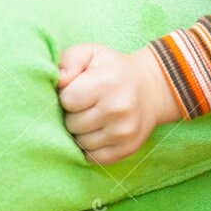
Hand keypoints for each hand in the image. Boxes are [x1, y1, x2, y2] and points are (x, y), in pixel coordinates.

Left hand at [56, 44, 178, 163]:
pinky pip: (93, 157)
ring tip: (92, 117)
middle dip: (73, 114)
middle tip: (86, 105)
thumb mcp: (91, 53)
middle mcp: (117, 109)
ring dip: (81, 132)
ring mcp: (124, 132)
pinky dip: (91, 147)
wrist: (151, 88)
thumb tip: (59, 82)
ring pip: (80, 143)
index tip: (78, 90)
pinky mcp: (127, 149)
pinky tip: (99, 132)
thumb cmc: (113, 69)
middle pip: (72, 124)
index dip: (67, 95)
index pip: (67, 100)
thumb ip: (69, 60)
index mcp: (106, 83)